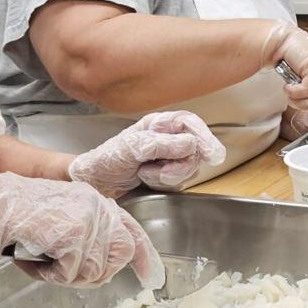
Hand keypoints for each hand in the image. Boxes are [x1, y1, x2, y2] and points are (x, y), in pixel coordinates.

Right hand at [0, 171, 164, 288]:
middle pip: (119, 257)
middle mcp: (98, 208)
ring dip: (67, 274)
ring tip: (46, 258)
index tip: (150, 276)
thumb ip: (88, 235)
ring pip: (95, 271)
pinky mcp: (73, 236)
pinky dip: (52, 274)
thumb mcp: (62, 217)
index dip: (144, 257)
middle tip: (67, 268)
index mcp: (97, 203)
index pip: (132, 232)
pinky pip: (71, 274)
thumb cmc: (18, 214)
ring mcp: (88, 221)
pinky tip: (38, 258)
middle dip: (96, 272)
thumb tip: (104, 265)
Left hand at [68, 111, 226, 196]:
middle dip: (178, 165)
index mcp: (159, 124)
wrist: (96, 181)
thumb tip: (190, 144)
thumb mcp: (131, 148)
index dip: (205, 137)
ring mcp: (169, 156)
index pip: (191, 124)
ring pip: (188, 168)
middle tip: (160, 171)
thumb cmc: (108, 158)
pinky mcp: (168, 173)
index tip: (212, 155)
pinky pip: (179, 180)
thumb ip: (161, 145)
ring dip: (167, 176)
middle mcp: (168, 137)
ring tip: (145, 173)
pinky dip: (163, 183)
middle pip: (194, 150)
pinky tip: (146, 179)